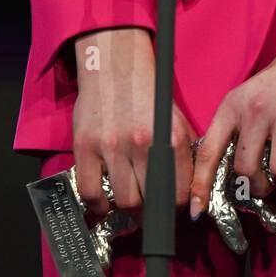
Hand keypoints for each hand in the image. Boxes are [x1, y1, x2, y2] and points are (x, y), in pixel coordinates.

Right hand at [71, 26, 197, 224]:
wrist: (115, 65)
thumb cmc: (146, 94)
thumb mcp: (174, 118)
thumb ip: (183, 150)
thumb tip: (189, 187)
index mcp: (170, 137)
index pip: (177, 193)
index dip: (174, 207)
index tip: (169, 208)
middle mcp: (143, 143)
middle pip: (149, 202)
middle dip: (151, 211)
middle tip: (148, 208)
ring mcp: (112, 146)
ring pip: (123, 200)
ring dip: (126, 208)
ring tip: (128, 201)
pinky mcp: (85, 146)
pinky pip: (90, 191)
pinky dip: (98, 204)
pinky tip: (104, 200)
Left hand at [189, 30, 275, 217]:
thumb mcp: (248, 100)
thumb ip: (236, 131)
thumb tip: (227, 176)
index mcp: (231, 106)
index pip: (208, 151)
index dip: (200, 184)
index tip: (195, 209)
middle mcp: (252, 110)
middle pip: (244, 169)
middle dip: (257, 186)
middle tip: (268, 183)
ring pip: (275, 170)